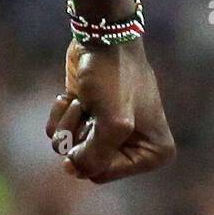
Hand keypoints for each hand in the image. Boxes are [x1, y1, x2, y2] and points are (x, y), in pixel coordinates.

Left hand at [45, 39, 174, 182]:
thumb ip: (94, 157)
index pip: (101, 174)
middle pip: (83, 163)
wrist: (102, 41)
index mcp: (153, 154)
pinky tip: (73, 96)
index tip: (95, 126)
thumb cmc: (114, 79)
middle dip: (76, 137)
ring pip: (68, 149)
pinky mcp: (88, 119)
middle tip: (89, 111)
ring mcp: (109, 134)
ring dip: (67, 123)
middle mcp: (133, 148)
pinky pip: (60, 133)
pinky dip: (61, 114)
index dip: (87, 153)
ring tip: (83, 101)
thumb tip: (71, 169)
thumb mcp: (112, 123)